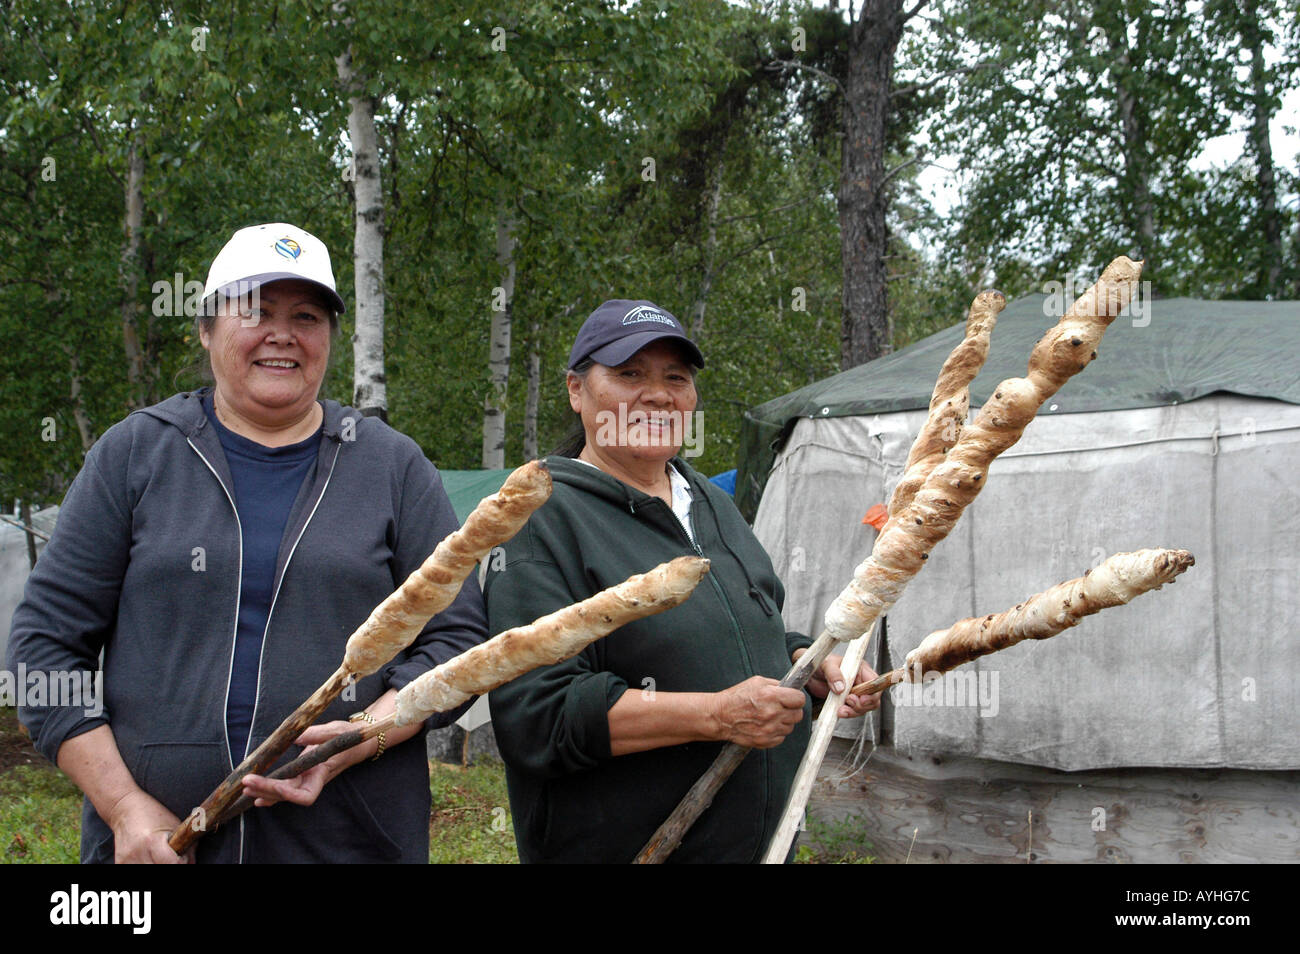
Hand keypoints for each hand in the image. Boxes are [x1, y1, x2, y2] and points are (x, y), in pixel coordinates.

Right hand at [107, 789, 192, 863]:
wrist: (125, 810)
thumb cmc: (154, 815)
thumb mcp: (175, 826)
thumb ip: (186, 847)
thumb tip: (191, 864)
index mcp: (152, 841)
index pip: (172, 864)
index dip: (181, 862)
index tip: (182, 858)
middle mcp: (137, 853)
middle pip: (160, 870)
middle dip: (170, 866)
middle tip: (172, 858)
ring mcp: (126, 861)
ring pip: (148, 873)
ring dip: (158, 866)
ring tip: (160, 858)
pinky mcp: (120, 863)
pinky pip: (138, 870)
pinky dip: (147, 866)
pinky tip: (149, 859)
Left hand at [240, 720, 360, 808]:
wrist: (357, 742)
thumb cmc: (349, 737)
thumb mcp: (336, 730)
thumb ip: (317, 734)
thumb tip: (295, 736)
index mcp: (322, 772)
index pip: (306, 794)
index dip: (290, 794)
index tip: (276, 786)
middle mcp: (313, 780)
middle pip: (287, 794)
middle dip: (266, 790)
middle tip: (247, 782)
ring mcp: (306, 779)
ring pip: (283, 794)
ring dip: (263, 792)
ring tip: (245, 788)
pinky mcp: (302, 775)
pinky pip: (284, 788)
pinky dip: (269, 793)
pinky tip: (255, 796)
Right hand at [709, 675, 805, 747]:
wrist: (720, 716)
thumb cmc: (736, 698)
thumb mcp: (756, 682)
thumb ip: (776, 685)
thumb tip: (790, 689)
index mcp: (771, 696)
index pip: (800, 700)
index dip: (796, 698)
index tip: (792, 699)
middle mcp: (772, 713)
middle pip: (798, 715)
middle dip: (792, 710)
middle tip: (781, 707)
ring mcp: (769, 729)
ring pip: (790, 727)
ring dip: (784, 722)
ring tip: (771, 717)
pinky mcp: (765, 741)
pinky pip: (781, 738)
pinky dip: (776, 732)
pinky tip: (766, 725)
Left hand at [797, 649, 883, 718]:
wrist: (811, 673)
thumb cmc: (822, 663)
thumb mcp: (827, 664)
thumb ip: (834, 674)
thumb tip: (841, 687)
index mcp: (861, 670)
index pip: (874, 682)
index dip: (872, 693)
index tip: (861, 699)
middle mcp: (860, 682)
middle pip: (872, 698)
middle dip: (862, 704)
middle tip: (848, 702)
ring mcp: (854, 693)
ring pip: (863, 707)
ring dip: (854, 711)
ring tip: (841, 710)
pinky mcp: (846, 702)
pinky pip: (852, 711)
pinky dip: (847, 713)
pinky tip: (839, 712)